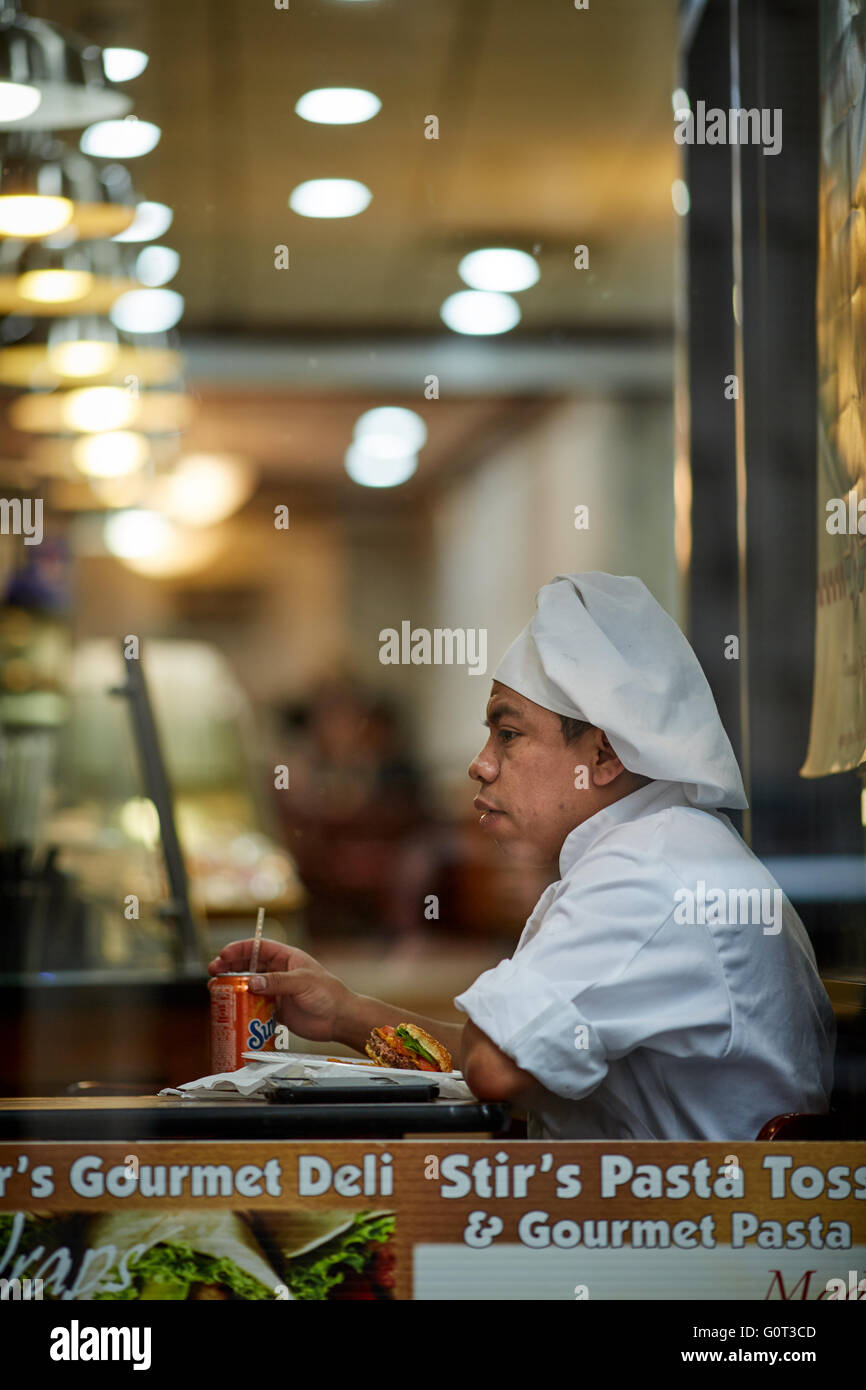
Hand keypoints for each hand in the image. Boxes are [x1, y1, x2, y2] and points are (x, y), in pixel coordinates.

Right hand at [208, 939, 354, 1043]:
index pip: (258, 948)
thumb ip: (278, 982)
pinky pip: (253, 1005)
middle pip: (248, 966)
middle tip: (213, 972)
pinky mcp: (275, 1009)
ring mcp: (276, 991)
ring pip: (248, 986)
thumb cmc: (329, 994)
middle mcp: (279, 972)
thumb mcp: (303, 982)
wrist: (339, 1019)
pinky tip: (231, 1009)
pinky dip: (241, 1006)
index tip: (223, 954)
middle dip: (229, 967)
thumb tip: (252, 982)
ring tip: (216, 991)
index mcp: (287, 958)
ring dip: (232, 987)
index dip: (239, 949)